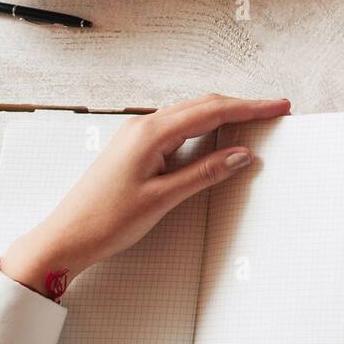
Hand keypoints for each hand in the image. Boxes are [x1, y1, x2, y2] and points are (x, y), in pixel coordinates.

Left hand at [0, 94, 290, 295]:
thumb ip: (205, 172)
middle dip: (241, 106)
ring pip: (190, 114)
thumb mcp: (163, 198)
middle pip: (202, 105)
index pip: (212, 112)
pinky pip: (177, 127)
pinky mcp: (135, 147)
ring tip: (253, 120)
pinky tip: (216, 135)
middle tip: (274, 110)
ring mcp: (137, 135)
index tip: (277, 107)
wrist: (66, 237)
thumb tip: (241, 155)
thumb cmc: (106, 220)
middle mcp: (143, 126)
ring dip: (223, 114)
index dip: (249, 108)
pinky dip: (203, 126)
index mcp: (150, 133)